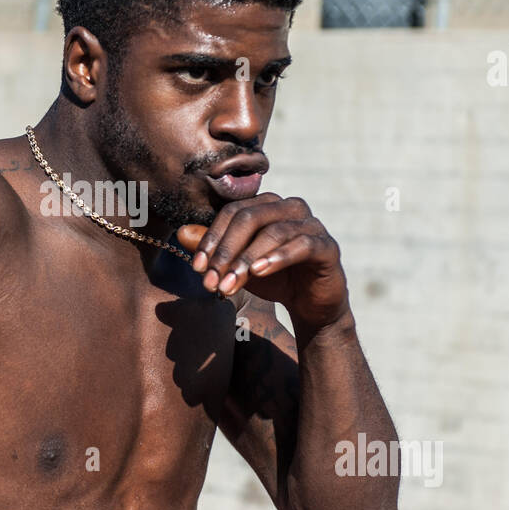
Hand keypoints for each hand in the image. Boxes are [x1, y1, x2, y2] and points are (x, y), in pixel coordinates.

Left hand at [177, 192, 348, 329]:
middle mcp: (290, 207)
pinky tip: (259, 272)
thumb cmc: (272, 278)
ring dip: (246, 260)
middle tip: (211, 281)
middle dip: (226, 251)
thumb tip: (181, 233)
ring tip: (230, 285)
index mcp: (267, 205)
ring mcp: (311, 224)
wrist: (309, 304)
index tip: (197, 268)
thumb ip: (214, 249)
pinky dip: (278, 257)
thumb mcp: (237, 264)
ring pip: (273, 232)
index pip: (232, 212)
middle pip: (249, 217)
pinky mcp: (327, 246)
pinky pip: (302, 245)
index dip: (211, 238)